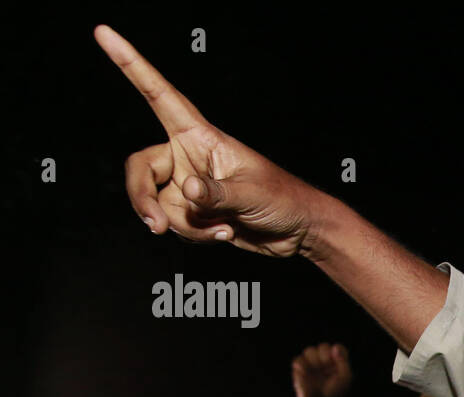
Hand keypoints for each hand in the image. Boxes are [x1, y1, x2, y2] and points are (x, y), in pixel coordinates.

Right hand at [95, 25, 324, 256]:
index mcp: (201, 137)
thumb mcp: (253, 194)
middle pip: (141, 169)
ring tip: (224, 227)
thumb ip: (219, 195)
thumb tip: (188, 190)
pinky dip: (196, 235)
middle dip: (143, 199)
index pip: (159, 95)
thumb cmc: (284, 200)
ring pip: (160, 206)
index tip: (104, 33)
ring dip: (187, 225)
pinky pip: (175, 225)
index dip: (131, 64)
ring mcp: (187, 185)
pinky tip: (225, 232)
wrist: (297, 231)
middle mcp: (187, 157)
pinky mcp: (193, 211)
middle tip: (156, 226)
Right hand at [292, 343, 351, 396]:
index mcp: (337, 364)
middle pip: (323, 346)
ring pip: (309, 350)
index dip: (337, 351)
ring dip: (313, 360)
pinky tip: (306, 374)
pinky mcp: (299, 370)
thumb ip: (343, 362)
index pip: (338, 348)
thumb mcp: (345, 378)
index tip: (336, 360)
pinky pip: (298, 360)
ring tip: (316, 370)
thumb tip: (335, 347)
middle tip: (325, 365)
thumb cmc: (335, 394)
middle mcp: (324, 362)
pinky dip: (302, 365)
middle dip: (324, 354)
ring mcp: (311, 365)